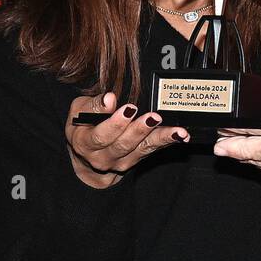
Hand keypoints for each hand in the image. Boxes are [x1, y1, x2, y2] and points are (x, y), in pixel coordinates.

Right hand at [64, 91, 188, 188]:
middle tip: (153, 117)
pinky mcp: (137, 160)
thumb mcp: (79, 110)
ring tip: (176, 130)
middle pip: (123, 145)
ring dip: (161, 138)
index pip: (101, 136)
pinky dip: (168, 142)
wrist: (87, 152)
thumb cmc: (83, 125)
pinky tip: (181, 135)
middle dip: (140, 130)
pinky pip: (154, 150)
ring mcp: (121, 161)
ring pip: (143, 149)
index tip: (129, 108)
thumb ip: (93, 105)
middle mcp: (103, 157)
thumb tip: (109, 98)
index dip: (116, 123)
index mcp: (85, 143)